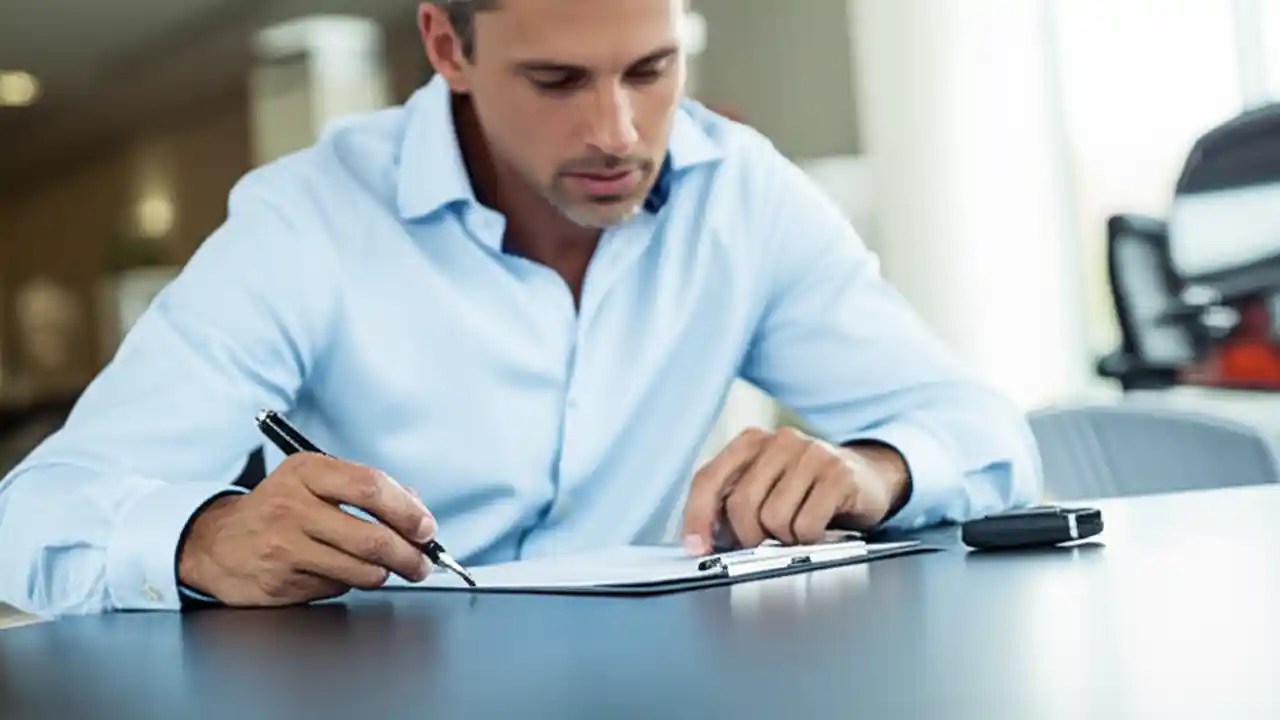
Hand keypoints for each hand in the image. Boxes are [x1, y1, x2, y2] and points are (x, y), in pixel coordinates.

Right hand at [178, 453, 435, 606]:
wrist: (217, 543)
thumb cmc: (279, 508)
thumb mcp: (314, 481)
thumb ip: (365, 488)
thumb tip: (417, 507)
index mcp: (307, 471)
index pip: (371, 486)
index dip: (408, 511)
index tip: (427, 528)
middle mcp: (293, 506)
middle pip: (372, 536)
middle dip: (409, 555)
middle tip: (423, 562)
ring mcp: (285, 546)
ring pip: (361, 570)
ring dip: (386, 574)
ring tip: (390, 569)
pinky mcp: (281, 581)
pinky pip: (337, 587)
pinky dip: (350, 583)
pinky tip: (339, 572)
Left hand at [682, 427, 910, 554]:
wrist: (870, 478)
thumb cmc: (807, 490)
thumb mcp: (766, 488)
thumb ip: (732, 504)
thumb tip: (702, 542)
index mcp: (751, 441)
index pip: (708, 478)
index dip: (696, 517)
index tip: (696, 548)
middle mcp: (779, 440)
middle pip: (740, 504)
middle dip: (748, 537)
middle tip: (765, 543)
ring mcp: (812, 453)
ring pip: (773, 518)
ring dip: (784, 538)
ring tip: (798, 529)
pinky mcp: (839, 474)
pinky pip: (806, 525)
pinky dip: (809, 539)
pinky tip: (820, 529)